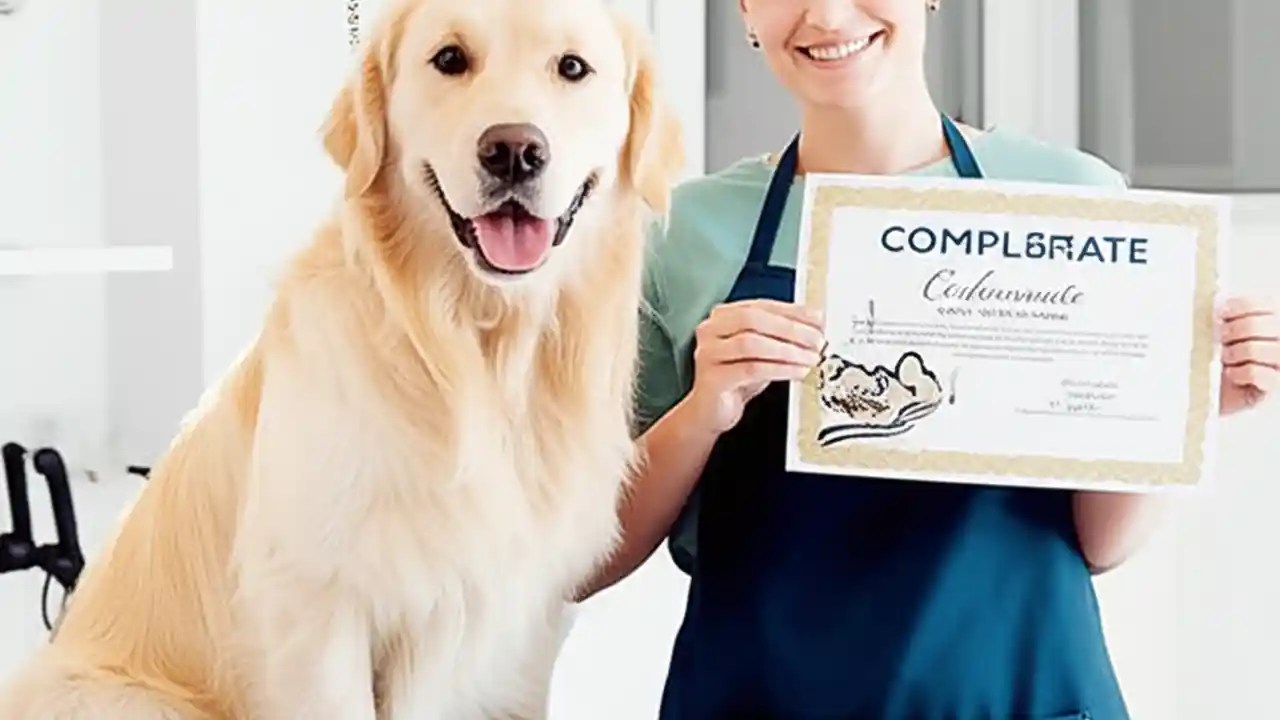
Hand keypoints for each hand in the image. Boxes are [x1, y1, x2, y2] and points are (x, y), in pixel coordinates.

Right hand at [682, 299, 824, 435]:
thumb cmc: (737, 379)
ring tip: (810, 358)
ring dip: (788, 350)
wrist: (711, 411)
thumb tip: (816, 323)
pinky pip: (751, 369)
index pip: (761, 306)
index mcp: (723, 316)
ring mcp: (709, 354)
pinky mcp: (713, 378)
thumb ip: (782, 335)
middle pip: (753, 319)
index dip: (793, 311)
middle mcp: (711, 331)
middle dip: (791, 329)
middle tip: (816, 339)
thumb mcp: (762, 352)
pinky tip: (797, 371)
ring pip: (752, 343)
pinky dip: (779, 369)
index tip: (817, 319)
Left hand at [1218, 295, 1279, 414]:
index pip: (1268, 304)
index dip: (1242, 307)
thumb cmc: (1217, 356)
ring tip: (1225, 358)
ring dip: (1236, 352)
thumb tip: (1213, 296)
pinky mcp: (1275, 385)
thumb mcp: (1220, 329)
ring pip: (1262, 349)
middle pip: (1264, 325)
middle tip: (1221, 338)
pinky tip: (1231, 374)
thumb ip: (1225, 314)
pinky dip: (1240, 372)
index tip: (1223, 314)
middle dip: (1236, 330)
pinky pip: (1258, 374)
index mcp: (1274, 320)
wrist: (1211, 390)